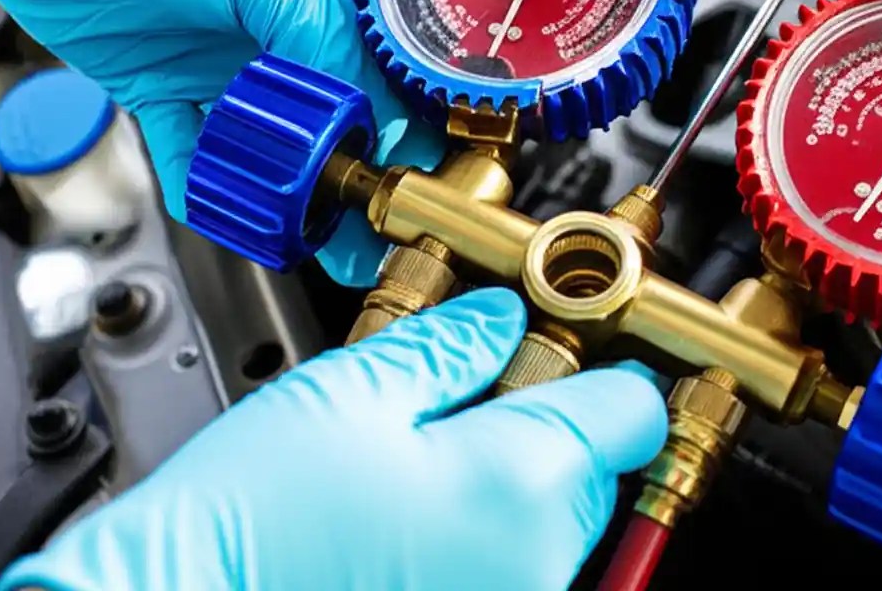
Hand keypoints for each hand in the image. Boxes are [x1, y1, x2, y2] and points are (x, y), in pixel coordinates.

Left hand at [0, 0, 444, 285]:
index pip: (393, 48)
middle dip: (358, 167)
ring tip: (315, 235)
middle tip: (375, 216)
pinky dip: (209, 185)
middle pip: (342, 107)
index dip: (413, 104)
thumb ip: (331, 48)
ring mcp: (228, 55)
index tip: (424, 157)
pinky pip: (197, 150)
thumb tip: (378, 125)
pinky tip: (230, 208)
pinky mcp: (167, 85)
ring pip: (277, 141)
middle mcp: (288, 15)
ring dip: (294, 193)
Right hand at [0, 289, 667, 590]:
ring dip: (511, 475)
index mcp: (520, 482)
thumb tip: (500, 318)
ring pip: (556, 516)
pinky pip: (516, 564)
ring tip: (420, 454)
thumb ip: (447, 345)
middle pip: (596, 461)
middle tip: (465, 389)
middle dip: (544, 415)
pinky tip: (414, 508)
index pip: (633, 408)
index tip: (575, 339)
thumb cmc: (249, 521)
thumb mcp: (349, 391)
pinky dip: (486, 529)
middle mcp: (539, 562)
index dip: (604, 361)